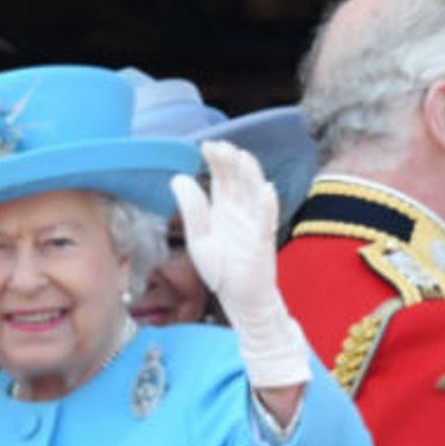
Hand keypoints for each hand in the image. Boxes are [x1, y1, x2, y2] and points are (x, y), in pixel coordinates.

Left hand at [170, 141, 308, 388]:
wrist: (241, 300)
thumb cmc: (223, 271)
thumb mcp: (200, 239)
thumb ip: (192, 210)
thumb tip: (177, 177)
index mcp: (225, 211)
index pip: (222, 179)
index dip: (217, 161)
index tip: (208, 144)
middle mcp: (242, 213)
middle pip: (238, 181)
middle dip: (231, 162)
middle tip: (221, 145)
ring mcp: (254, 226)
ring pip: (254, 194)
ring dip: (250, 176)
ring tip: (242, 157)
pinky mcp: (263, 243)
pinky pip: (266, 221)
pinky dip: (267, 205)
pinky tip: (265, 189)